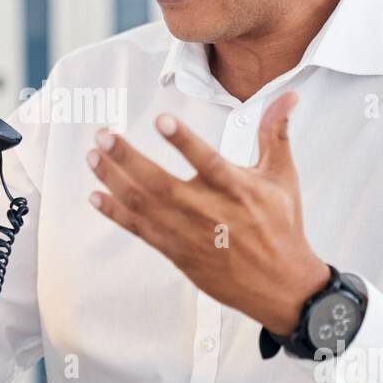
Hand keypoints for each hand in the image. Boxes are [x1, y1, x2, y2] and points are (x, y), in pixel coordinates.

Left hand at [86, 91, 329, 334]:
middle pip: (161, 184)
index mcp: (238, 190)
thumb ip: (275, 133)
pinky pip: (140, 230)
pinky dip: (116, 213)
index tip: (161, 120)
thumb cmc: (280, 225)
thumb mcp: (282, 177)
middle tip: (104, 136)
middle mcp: (210, 212)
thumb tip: (288, 96)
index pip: (208, 162)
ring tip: (93, 156)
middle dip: (127, 159)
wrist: (280, 285)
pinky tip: (96, 195)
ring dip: (114, 180)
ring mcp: (189, 235)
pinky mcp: (176, 252)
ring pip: (144, 206)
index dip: (184, 142)